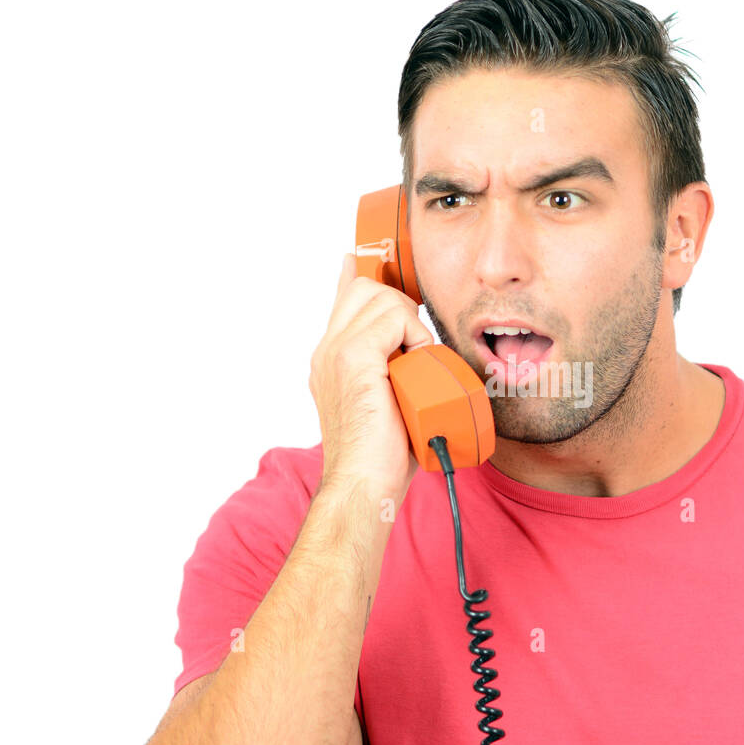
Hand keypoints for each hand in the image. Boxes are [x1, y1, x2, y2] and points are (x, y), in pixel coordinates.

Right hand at [309, 254, 433, 507]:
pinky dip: (413, 336)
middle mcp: (326, 351)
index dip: (355, 275)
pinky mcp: (352, 360)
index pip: (342, 299)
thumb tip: (416, 358)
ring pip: (379, 297)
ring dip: (410, 324)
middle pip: (364, 288)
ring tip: (417, 363)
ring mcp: (335, 353)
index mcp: (329, 359)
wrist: (365, 486)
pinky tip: (417, 363)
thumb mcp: (389, 404)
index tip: (358, 259)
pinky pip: (392, 319)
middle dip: (400, 305)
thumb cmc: (382, 458)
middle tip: (417, 347)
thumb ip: (394, 374)